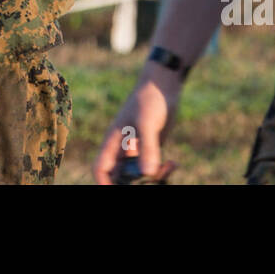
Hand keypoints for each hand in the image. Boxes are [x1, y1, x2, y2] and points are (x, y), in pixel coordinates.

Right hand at [92, 64, 181, 184]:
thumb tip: (148, 173)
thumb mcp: (148, 122)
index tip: (116, 189)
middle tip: (151, 179)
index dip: (104, 183)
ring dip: (152, 178)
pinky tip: (173, 163)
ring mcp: (137, 150)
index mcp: (113, 141)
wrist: (164, 86)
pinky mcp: (151, 149)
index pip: (101, 168)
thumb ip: (148, 147)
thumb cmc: (149, 99)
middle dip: (134, 183)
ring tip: (167, 167)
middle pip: (121, 177)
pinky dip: (163, 171)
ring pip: (139, 175)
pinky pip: (153, 168)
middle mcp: (123, 149)